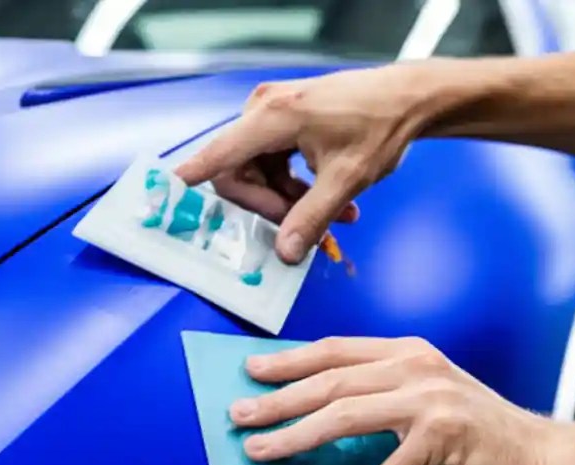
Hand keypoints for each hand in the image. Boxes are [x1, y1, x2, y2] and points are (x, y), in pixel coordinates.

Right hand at [173, 63, 433, 263]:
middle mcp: (265, 110)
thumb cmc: (381, 127)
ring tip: (337, 216)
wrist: (408, 99)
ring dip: (290, 200)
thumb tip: (285, 254)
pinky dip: (297, 185)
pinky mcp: (286, 120)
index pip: (218, 156)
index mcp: (273, 117)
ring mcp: (274, 113)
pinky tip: (333, 200)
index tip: (166, 198)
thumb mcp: (347, 179)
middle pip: (239, 172)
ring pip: (259, 172)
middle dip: (270, 206)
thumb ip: (312, 216)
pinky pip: (274, 162)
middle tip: (306, 229)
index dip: (190, 180)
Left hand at [228, 337, 556, 464]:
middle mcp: (415, 367)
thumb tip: (313, 425)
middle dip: (277, 400)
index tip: (250, 371)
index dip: (288, 360)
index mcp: (406, 353)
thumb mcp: (424, 402)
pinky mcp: (444, 437)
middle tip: (240, 417)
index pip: (333, 350)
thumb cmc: (476, 436)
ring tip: (264, 453)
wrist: (539, 457)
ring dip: (297, 437)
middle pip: (329, 381)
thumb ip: (378, 402)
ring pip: (345, 415)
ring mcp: (430, 400)